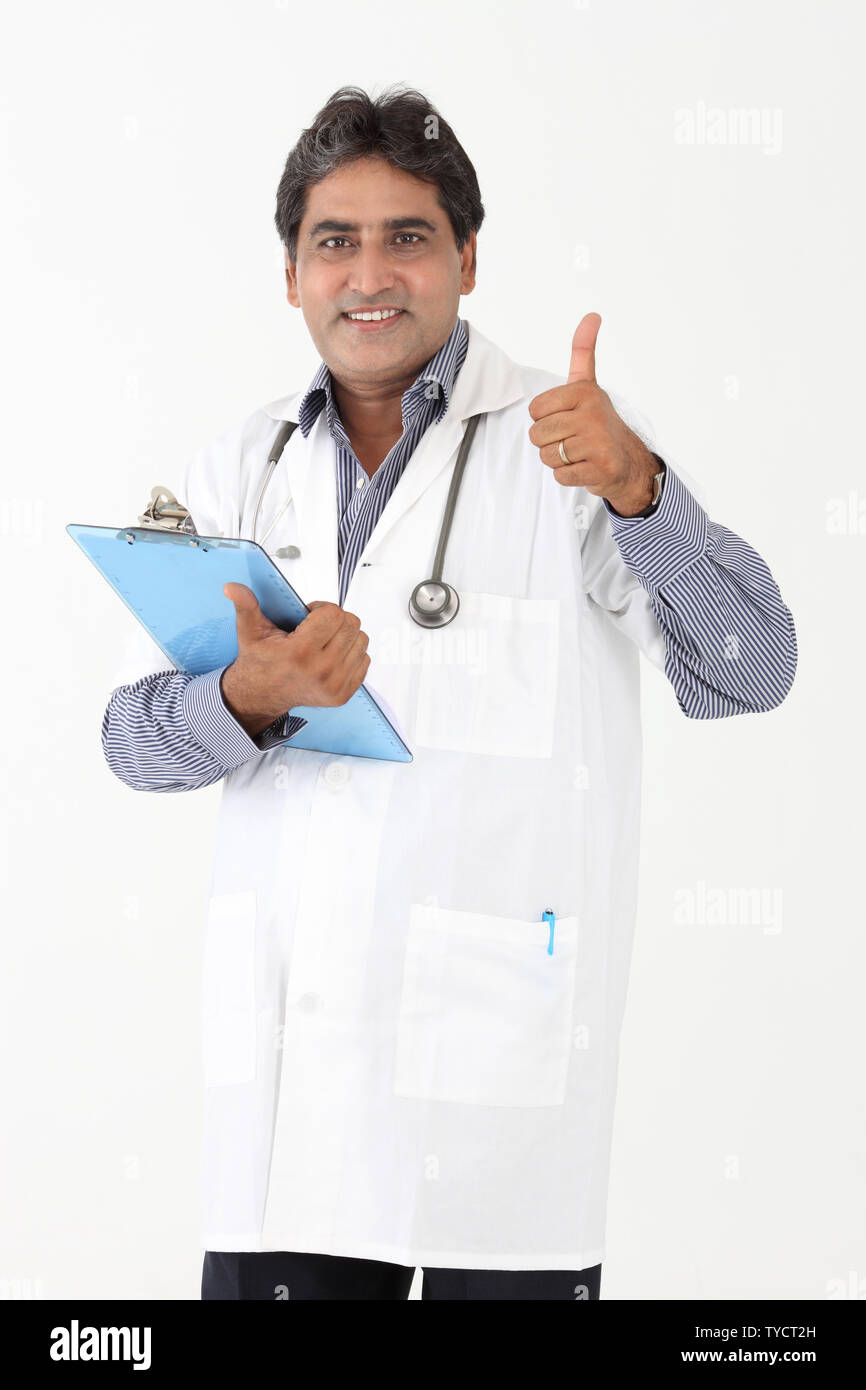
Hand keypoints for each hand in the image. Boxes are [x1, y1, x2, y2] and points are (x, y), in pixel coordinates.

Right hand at [220, 586, 369, 737]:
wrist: (262, 695)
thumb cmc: (260, 660)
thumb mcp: (250, 631)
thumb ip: (245, 606)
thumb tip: (232, 588)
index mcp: (300, 653)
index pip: (333, 614)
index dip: (321, 609)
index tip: (309, 615)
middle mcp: (321, 671)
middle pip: (351, 624)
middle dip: (335, 619)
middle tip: (317, 628)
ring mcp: (334, 685)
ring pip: (361, 640)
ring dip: (345, 635)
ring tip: (324, 641)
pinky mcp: (344, 694)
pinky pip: (364, 660)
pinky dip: (351, 653)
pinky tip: (331, 656)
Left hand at [527, 312, 657, 515]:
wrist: (627, 461)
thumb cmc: (598, 422)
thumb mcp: (588, 384)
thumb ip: (583, 351)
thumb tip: (592, 314)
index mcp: (584, 392)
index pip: (534, 411)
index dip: (544, 419)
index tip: (565, 418)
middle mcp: (593, 414)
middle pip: (537, 435)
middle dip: (549, 442)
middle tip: (572, 439)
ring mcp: (598, 443)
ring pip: (547, 456)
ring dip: (558, 459)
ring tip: (578, 453)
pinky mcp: (600, 469)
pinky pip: (561, 476)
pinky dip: (568, 475)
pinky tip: (585, 467)